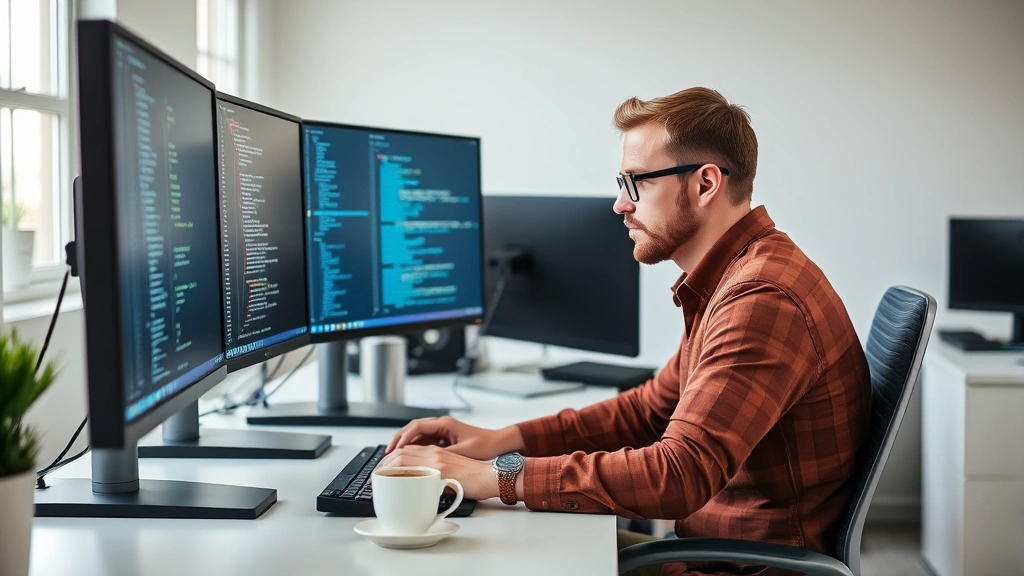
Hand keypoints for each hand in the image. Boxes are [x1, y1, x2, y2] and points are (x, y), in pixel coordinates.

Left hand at [377, 445, 498, 500]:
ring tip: (379, 480)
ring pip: (403, 457)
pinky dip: (400, 474)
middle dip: (384, 464)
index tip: (382, 470)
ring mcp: (436, 460)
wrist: (491, 477)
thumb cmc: (475, 479)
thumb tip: (420, 487)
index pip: (407, 450)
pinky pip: (415, 469)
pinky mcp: (441, 470)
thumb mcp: (451, 473)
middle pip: (401, 452)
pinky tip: (393, 482)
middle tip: (376, 476)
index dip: (391, 458)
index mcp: (436, 452)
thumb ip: (434, 475)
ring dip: (387, 468)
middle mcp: (434, 453)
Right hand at [385, 416, 524, 460]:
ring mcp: (443, 433)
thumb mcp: (465, 452)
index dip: (402, 438)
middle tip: (387, 454)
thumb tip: (427, 463)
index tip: (393, 449)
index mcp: (445, 424)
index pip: (416, 427)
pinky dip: (415, 451)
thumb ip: (446, 456)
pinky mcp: (445, 441)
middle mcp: (441, 426)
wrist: (501, 444)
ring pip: (417, 437)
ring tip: (393, 459)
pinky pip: (425, 443)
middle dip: (398, 441)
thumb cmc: (487, 445)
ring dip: (405, 446)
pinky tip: (408, 461)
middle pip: (413, 430)